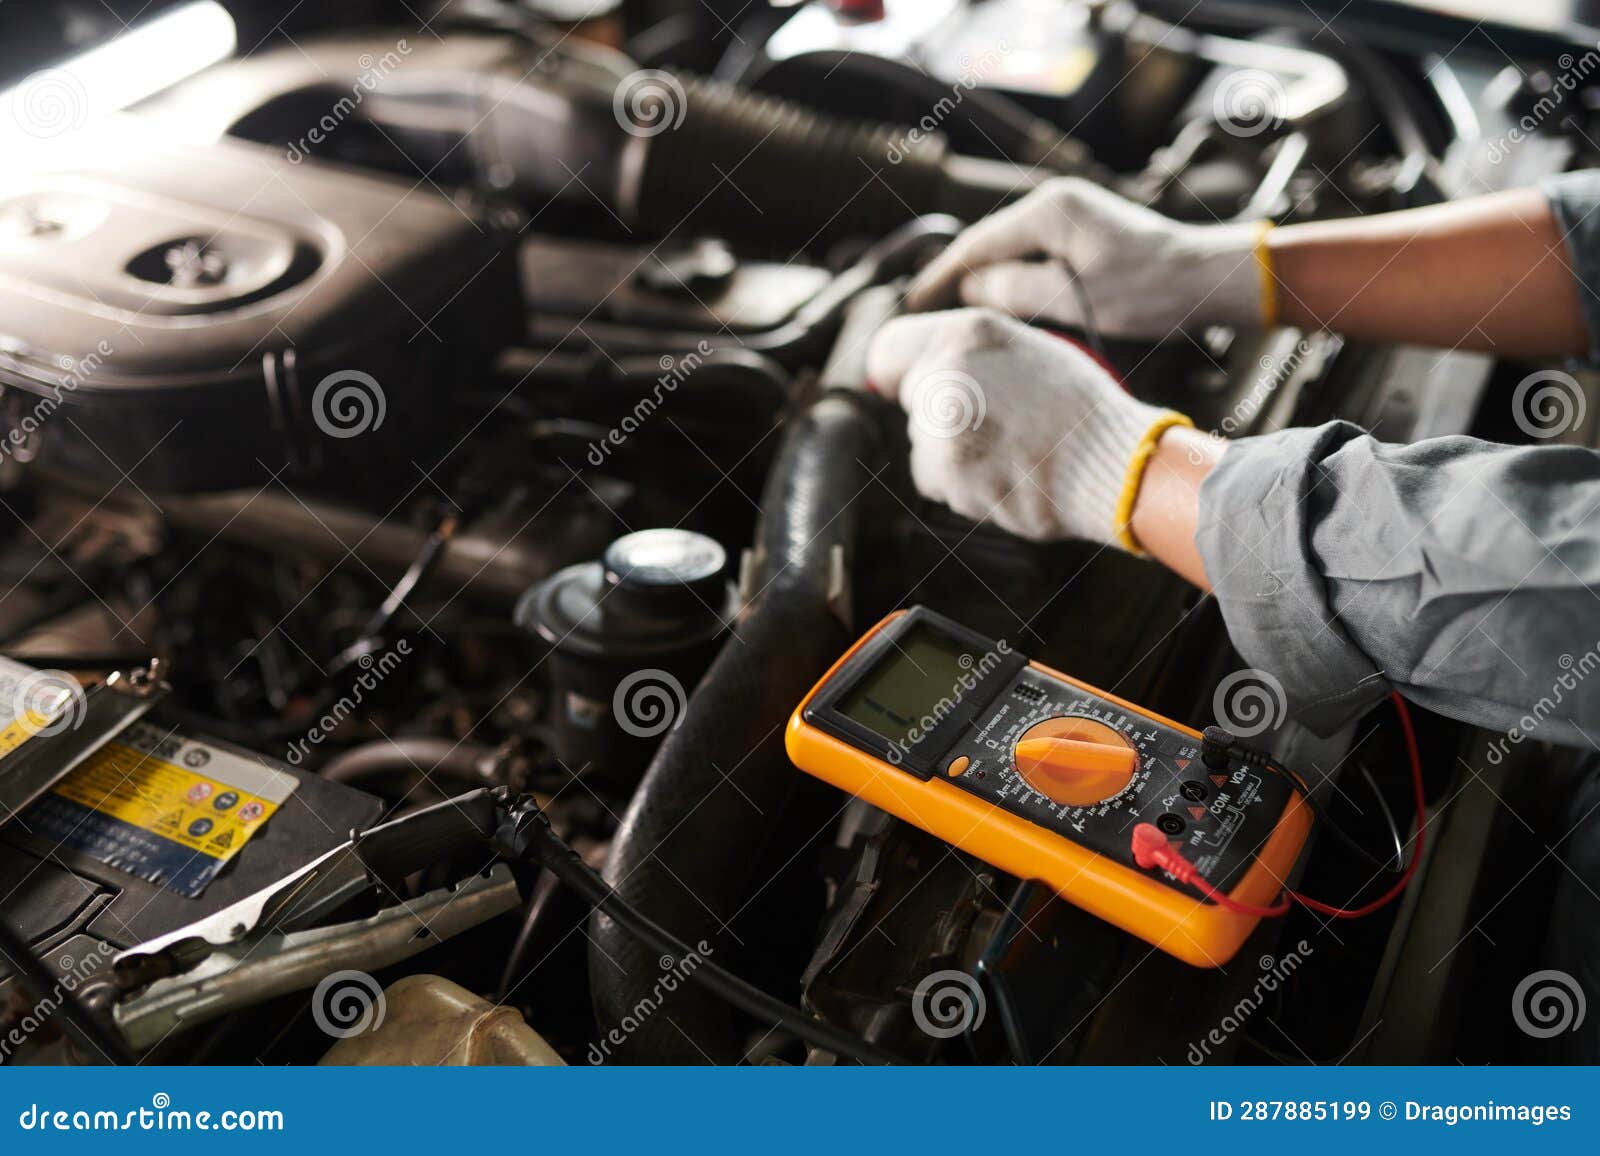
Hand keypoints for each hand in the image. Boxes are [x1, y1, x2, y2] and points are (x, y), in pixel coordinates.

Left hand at [866, 308, 1192, 548]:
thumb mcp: (1028, 350)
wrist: (1115, 465)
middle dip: (939, 414)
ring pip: (922, 445)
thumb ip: (970, 353)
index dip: (896, 372)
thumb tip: (919, 370)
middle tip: (993, 426)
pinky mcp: (947, 473)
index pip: (888, 349)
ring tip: (1007, 452)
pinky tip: (1004, 477)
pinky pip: (936, 482)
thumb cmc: (1080, 412)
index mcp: (969, 333)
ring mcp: (943, 425)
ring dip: (951, 455)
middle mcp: (948, 372)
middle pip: (911, 399)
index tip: (905, 387)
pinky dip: (962, 487)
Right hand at [905, 177, 1268, 340]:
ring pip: (1007, 251)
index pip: (976, 245)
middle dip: (954, 279)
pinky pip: (1030, 255)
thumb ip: (1017, 290)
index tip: (913, 306)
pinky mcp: (1081, 232)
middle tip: (924, 316)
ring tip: (953, 314)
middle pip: (987, 244)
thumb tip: (971, 288)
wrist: (1207, 277)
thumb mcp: (1077, 298)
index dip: (940, 278)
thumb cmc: (1152, 289)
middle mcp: (1055, 204)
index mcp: (1049, 212)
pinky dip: (1008, 278)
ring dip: (981, 280)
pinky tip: (997, 303)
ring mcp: (1069, 215)